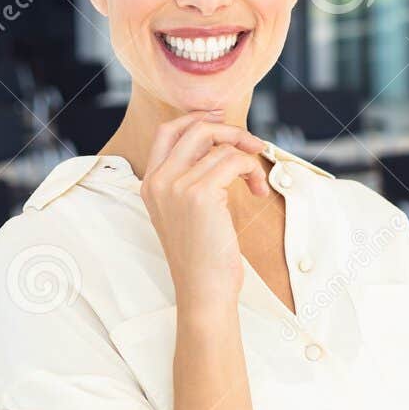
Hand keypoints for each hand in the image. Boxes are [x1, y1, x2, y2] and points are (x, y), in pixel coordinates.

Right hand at [140, 110, 269, 311]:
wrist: (203, 289)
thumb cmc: (201, 255)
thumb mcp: (186, 211)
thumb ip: (191, 177)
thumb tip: (220, 144)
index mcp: (150, 183)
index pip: (168, 132)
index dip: (197, 119)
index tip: (222, 122)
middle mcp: (158, 181)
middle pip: (195, 129)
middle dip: (230, 131)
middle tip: (252, 145)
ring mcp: (176, 186)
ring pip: (220, 146)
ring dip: (248, 159)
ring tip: (256, 183)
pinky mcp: (200, 194)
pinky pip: (234, 161)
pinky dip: (252, 170)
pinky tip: (257, 190)